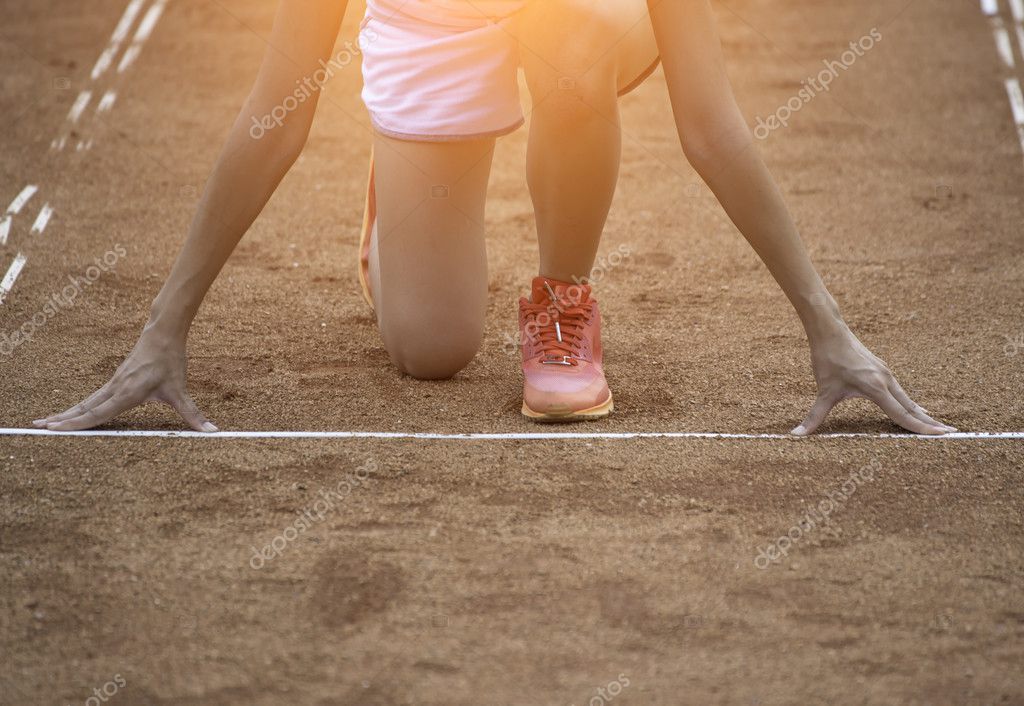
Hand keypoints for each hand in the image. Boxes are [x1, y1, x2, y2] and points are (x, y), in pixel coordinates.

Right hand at [32, 330, 217, 431]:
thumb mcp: (181, 390)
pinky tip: (73, 412)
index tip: (57, 430)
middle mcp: (115, 388)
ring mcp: (113, 383)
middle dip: (62, 419)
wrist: (163, 333)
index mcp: (128, 393)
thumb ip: (193, 414)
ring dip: (66, 412)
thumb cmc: (170, 361)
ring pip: (86, 401)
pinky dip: (79, 406)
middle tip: (38, 428)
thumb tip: (211, 431)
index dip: (78, 423)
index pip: (98, 413)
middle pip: (84, 407)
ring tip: (45, 422)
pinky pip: (93, 396)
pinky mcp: (115, 380)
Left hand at [792, 329, 954, 435]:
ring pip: (908, 399)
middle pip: (912, 407)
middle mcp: (887, 381)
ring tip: (938, 426)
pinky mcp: (882, 371)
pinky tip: (916, 409)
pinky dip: (911, 403)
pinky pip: (901, 391)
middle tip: (952, 435)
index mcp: (876, 388)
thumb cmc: (827, 359)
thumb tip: (796, 435)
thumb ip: (814, 417)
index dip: (920, 428)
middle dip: (930, 423)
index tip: (941, 436)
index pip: (902, 414)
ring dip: (923, 413)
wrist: (830, 331)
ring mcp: (886, 375)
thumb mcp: (823, 391)